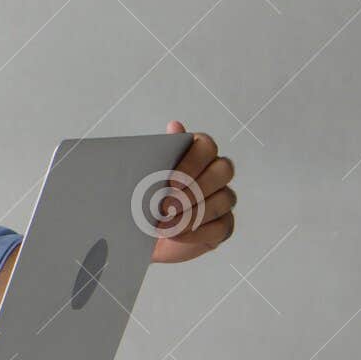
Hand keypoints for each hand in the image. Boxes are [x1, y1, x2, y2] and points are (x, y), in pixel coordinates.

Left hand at [151, 120, 235, 263]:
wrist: (136, 232)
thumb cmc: (141, 197)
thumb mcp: (143, 175)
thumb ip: (159, 151)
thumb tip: (175, 125)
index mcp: (196, 152)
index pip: (207, 146)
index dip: (192, 162)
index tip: (170, 181)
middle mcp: (215, 172)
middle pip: (223, 169)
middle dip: (195, 188)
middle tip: (167, 205)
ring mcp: (223, 198)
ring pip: (224, 199)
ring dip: (194, 213)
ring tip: (167, 224)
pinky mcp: (224, 224)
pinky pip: (222, 226)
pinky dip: (198, 232)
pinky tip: (176, 235)